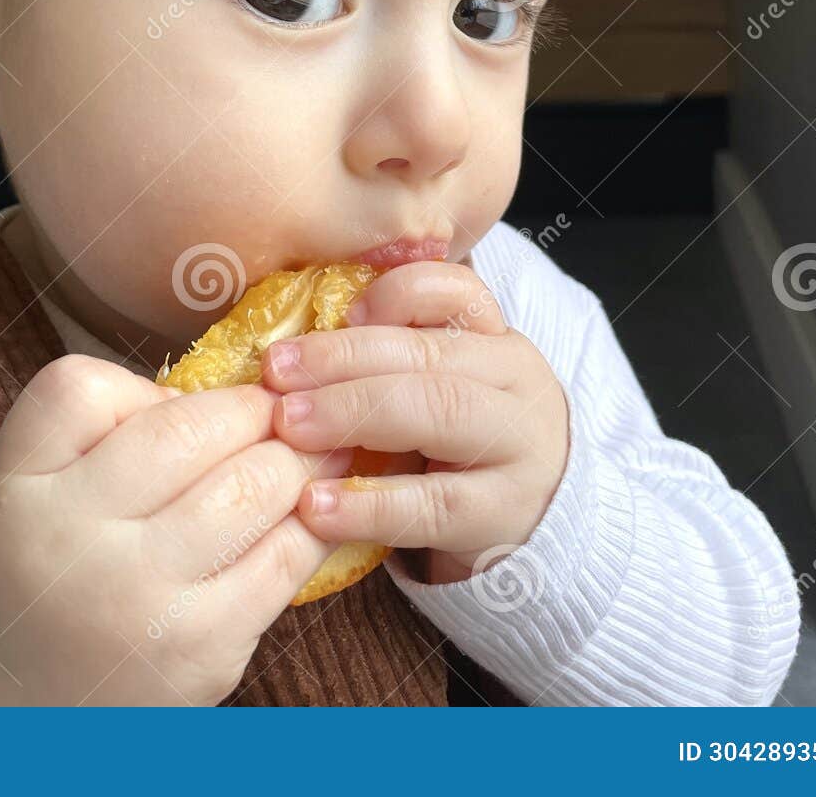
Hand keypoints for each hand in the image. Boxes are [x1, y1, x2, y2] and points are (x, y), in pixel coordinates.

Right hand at [0, 355, 352, 704]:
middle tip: (290, 405)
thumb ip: (97, 422)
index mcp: (21, 492)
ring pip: (253, 489)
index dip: (157, 383)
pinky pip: (284, 562)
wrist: (22, 709)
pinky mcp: (204, 652)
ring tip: (319, 444)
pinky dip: (312, 522)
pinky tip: (318, 506)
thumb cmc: (39, 568)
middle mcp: (76, 546)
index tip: (203, 393)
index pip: (85, 392)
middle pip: (190, 433)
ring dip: (298, 457)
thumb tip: (222, 396)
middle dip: (257, 409)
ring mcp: (146, 606)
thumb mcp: (25, 483)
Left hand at [260, 262, 569, 585]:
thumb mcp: (440, 393)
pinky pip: (433, 504)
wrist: (538, 523)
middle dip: (345, 358)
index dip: (398, 294)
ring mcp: (517, 449)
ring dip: (354, 413)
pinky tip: (318, 505)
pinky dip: (369, 503)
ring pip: (440, 413)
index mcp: (495, 341)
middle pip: (432, 355)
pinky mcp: (503, 515)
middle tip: (277, 373)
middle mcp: (515, 384)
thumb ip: (388, 363)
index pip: (456, 292)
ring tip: (290, 427)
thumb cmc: (461, 449)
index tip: (343, 310)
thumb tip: (287, 349)